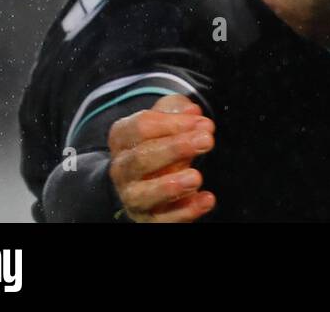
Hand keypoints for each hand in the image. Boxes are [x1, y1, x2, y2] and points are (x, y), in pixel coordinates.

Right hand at [107, 94, 215, 222]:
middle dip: (175, 149)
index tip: (202, 122)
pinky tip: (206, 199)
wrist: (144, 177)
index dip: (173, 123)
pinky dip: (185, 211)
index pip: (142, 127)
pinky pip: (163, 220)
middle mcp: (122, 169)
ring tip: (196, 177)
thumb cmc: (159, 140)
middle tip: (206, 140)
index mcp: (122, 138)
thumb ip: (177, 110)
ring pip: (144, 195)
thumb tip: (192, 113)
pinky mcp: (148, 219)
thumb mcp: (165, 117)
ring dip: (171, 186)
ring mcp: (132, 196)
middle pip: (141, 158)